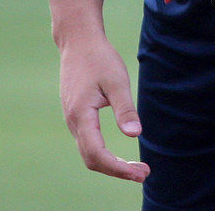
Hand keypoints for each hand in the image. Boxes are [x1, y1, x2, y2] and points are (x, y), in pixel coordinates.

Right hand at [59, 31, 149, 181]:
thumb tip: (135, 135)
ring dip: (110, 163)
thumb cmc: (99, 57)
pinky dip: (103, 153)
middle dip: (116, 170)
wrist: (78, 40)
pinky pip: (87, 142)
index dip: (118, 168)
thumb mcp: (116, 80)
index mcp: (81, 115)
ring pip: (88, 152)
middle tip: (143, 173)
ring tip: (135, 166)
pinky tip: (117, 152)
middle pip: (91, 159)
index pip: (97, 154)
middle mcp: (72, 121)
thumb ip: (125, 108)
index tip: (141, 173)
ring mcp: (71, 118)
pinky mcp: (74, 114)